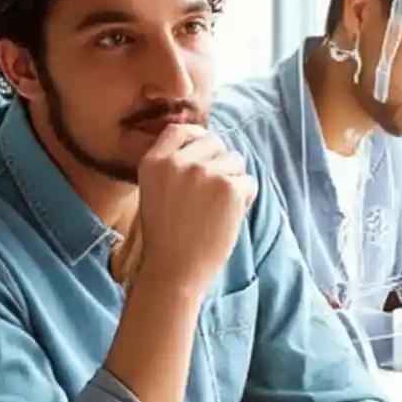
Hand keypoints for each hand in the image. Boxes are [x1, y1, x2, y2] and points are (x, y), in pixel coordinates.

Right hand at [134, 124, 256, 295]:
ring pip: (235, 160)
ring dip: (233, 180)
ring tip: (217, 207)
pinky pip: (249, 182)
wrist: (174, 271)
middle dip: (219, 161)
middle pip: (213, 142)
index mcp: (153, 161)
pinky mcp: (229, 188)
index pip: (180, 130)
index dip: (196, 138)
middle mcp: (178, 162)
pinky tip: (227, 216)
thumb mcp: (153, 191)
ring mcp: (205, 173)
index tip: (204, 153)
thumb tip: (205, 142)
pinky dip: (244, 198)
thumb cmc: (165, 236)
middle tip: (212, 190)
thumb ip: (172, 165)